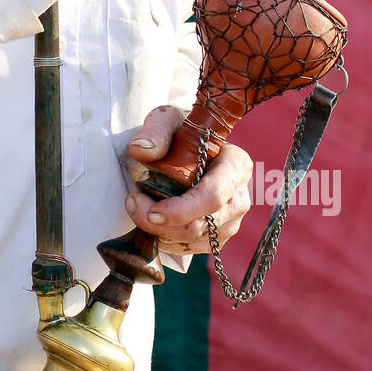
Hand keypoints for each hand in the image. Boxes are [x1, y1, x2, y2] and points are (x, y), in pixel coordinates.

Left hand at [124, 104, 252, 255]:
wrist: (186, 147)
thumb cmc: (180, 132)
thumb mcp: (168, 120)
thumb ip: (155, 131)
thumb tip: (141, 150)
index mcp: (236, 165)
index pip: (212, 197)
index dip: (181, 210)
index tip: (150, 211)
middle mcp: (239, 197)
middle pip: (201, 225)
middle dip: (161, 223)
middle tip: (132, 202)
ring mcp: (231, 221)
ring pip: (194, 242)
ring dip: (160, 232)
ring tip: (138, 206)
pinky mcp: (218, 237)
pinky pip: (191, 250)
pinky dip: (166, 241)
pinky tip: (152, 222)